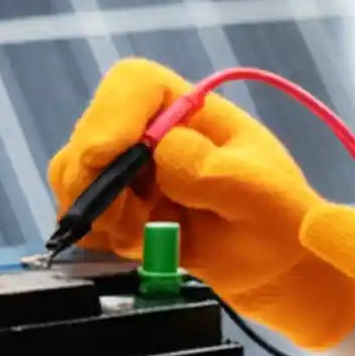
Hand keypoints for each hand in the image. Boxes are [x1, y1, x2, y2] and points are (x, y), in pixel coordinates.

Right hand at [48, 59, 354, 348]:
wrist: (277, 271)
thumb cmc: (280, 223)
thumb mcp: (259, 195)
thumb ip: (209, 170)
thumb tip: (159, 149)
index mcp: (190, 111)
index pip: (133, 84)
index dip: (111, 115)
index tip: (111, 157)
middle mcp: (153, 133)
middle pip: (90, 133)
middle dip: (95, 180)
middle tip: (127, 219)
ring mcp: (131, 173)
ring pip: (74, 176)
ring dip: (98, 214)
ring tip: (145, 236)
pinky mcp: (119, 210)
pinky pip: (80, 217)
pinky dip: (99, 237)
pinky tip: (139, 247)